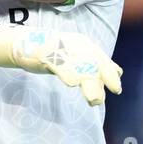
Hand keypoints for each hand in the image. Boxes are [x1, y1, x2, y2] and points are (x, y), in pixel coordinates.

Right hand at [0, 26, 121, 105]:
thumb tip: (118, 72)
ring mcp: (60, 49)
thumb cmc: (52, 53)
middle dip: (104, 76)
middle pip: (92, 61)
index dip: (109, 72)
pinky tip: (72, 84)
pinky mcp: (46, 55)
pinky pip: (58, 65)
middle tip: (114, 91)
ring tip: (94, 100)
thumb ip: (93, 64)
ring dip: (88, 83)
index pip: (99, 58)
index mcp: (82, 43)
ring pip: (78, 67)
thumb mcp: (75, 57)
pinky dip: (66, 74)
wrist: (24, 44)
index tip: (117, 88)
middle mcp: (73, 44)